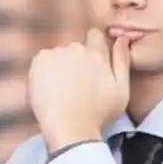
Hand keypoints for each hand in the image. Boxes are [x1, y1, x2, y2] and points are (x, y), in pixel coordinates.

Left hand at [28, 28, 130, 151]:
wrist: (70, 128)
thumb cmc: (98, 114)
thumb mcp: (122, 89)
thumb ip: (122, 60)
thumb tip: (123, 38)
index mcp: (98, 54)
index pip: (95, 35)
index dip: (92, 47)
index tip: (88, 64)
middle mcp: (77, 48)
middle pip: (75, 47)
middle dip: (75, 61)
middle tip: (74, 86)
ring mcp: (57, 53)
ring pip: (58, 55)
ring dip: (59, 66)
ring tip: (60, 91)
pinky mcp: (40, 60)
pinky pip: (42, 60)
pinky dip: (43, 71)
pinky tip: (48, 89)